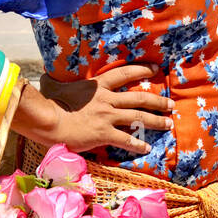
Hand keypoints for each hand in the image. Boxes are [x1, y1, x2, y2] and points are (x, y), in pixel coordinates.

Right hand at [38, 64, 174, 154]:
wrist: (47, 120)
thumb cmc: (50, 103)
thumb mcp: (58, 86)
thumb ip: (61, 82)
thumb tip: (50, 74)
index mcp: (97, 86)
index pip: (124, 73)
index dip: (141, 70)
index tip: (155, 69)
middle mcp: (107, 99)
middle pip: (139, 98)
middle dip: (157, 101)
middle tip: (170, 104)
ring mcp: (107, 117)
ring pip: (138, 118)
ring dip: (155, 121)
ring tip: (168, 124)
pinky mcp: (104, 134)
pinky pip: (126, 139)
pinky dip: (138, 144)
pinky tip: (147, 148)